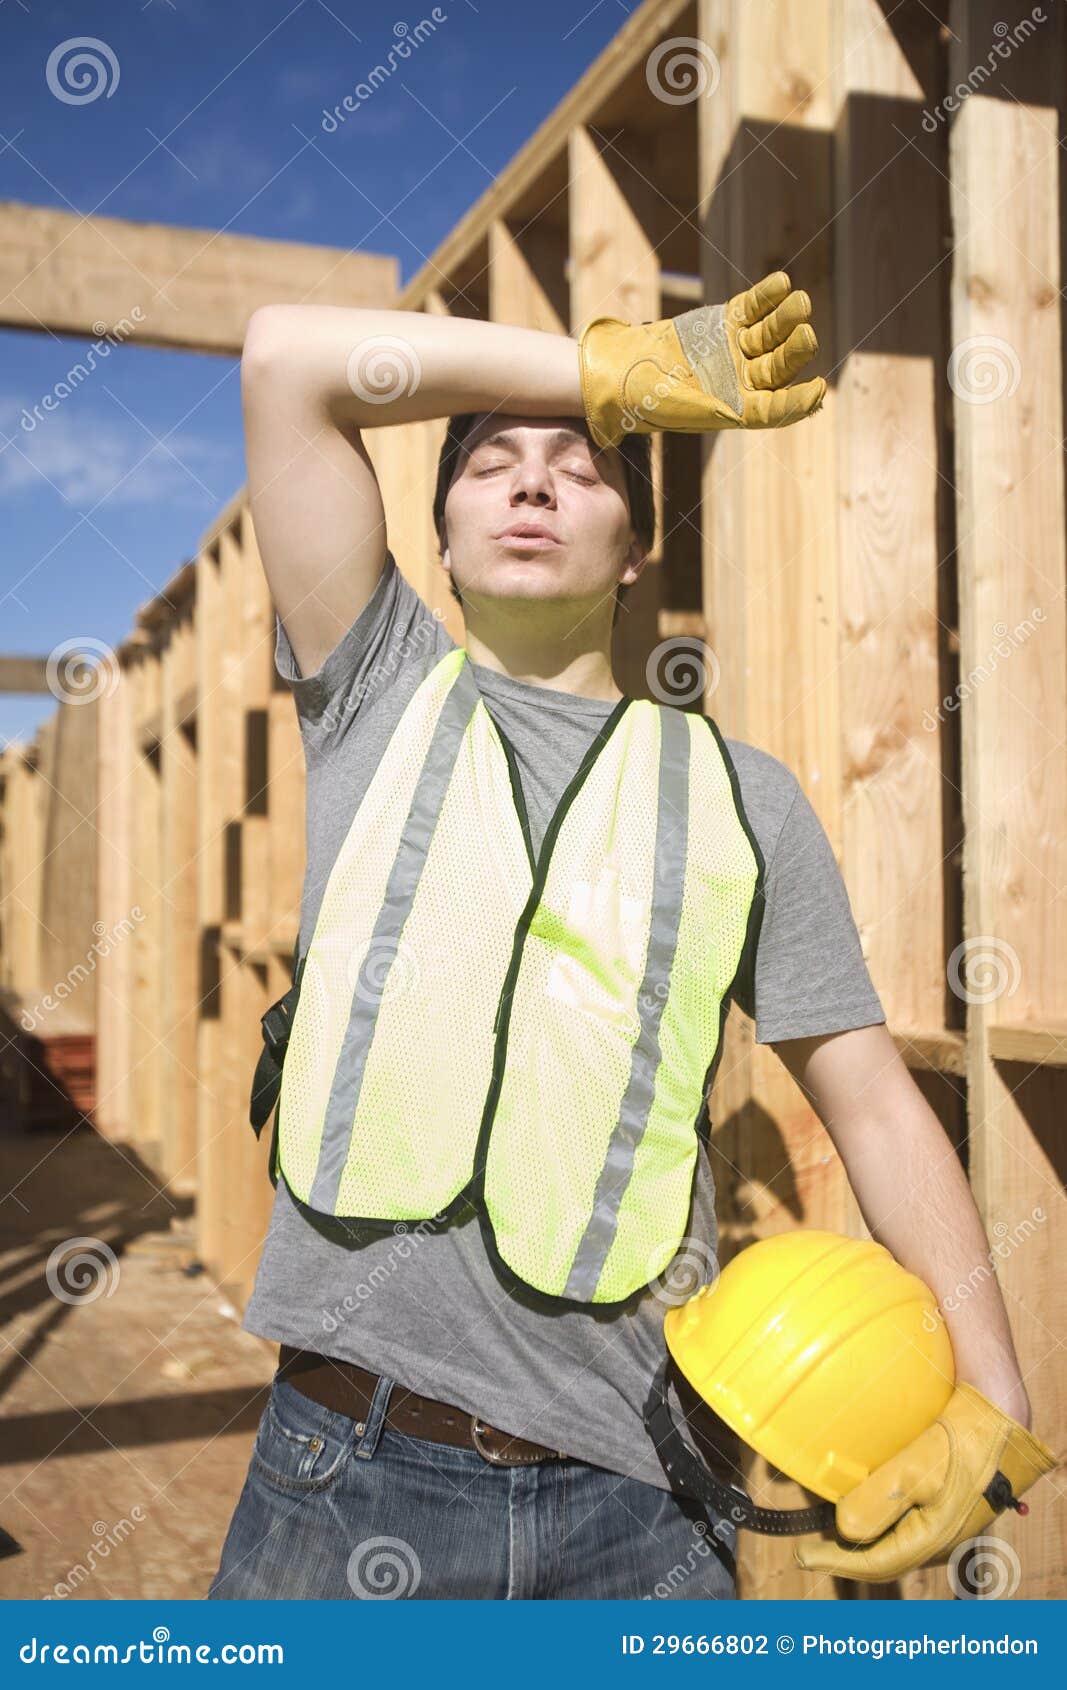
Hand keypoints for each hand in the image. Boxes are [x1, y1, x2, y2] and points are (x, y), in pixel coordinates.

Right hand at [577, 270, 825, 447]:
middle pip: (778, 365)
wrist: (623, 370)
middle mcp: (743, 380)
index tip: (819, 389)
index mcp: (738, 409)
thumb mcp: (687, 409)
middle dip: (795, 351)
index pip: (776, 407)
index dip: (799, 400)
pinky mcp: (726, 323)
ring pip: (770, 334)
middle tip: (808, 334)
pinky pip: (752, 309)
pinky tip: (781, 284)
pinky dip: (766, 296)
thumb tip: (748, 414)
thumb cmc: (652, 399)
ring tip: (800, 300)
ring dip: (786, 319)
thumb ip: (720, 410)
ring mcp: (736, 350)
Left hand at [793, 1383, 1057, 1583]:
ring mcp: (944, 1516)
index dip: (837, 1562)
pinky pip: (907, 1516)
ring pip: (897, 1537)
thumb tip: (845, 1530)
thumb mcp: (918, 1469)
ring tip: (835, 1525)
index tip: (804, 1555)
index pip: (877, 1563)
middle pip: (887, 1555)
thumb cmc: (964, 1439)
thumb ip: (880, 1502)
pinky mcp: (945, 1495)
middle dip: (849, 1554)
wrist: (1001, 1413)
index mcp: (933, 1537)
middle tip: (814, 1546)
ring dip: (866, 1535)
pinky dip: (882, 1515)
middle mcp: (940, 1535)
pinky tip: (868, 1496)